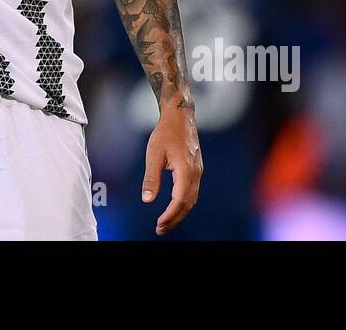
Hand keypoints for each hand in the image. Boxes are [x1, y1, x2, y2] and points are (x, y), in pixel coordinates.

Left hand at [142, 105, 201, 234]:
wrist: (180, 116)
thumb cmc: (165, 133)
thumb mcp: (154, 154)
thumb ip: (151, 178)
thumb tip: (147, 199)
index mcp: (186, 171)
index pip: (179, 201)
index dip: (170, 215)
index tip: (159, 224)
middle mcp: (195, 173)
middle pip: (188, 204)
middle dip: (175, 219)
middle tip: (160, 229)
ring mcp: (198, 171)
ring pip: (192, 199)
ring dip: (180, 213)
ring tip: (166, 222)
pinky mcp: (196, 169)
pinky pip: (192, 191)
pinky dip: (184, 203)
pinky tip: (174, 206)